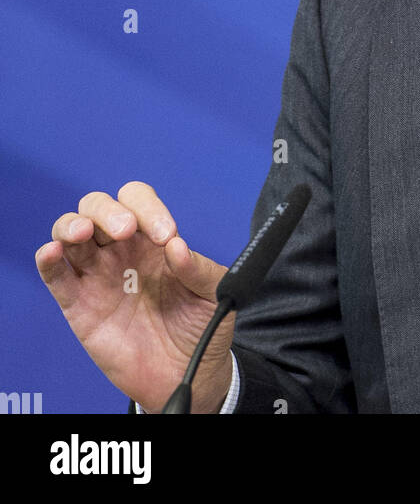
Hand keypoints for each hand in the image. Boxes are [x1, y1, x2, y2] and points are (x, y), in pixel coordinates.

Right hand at [36, 181, 235, 413]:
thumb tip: (178, 247)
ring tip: (83, 231)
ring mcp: (96, 275)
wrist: (185, 376)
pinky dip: (48, 260)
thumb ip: (199, 269)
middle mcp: (120, 250)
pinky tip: (53, 252)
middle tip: (127, 230)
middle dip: (108, 210)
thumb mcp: (213, 294)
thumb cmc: (199, 327)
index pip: (138, 201)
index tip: (166, 236)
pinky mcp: (77, 306)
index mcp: (151, 239)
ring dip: (71, 225)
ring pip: (69, 232)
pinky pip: (55, 276)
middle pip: (97, 207)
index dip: (148, 208)